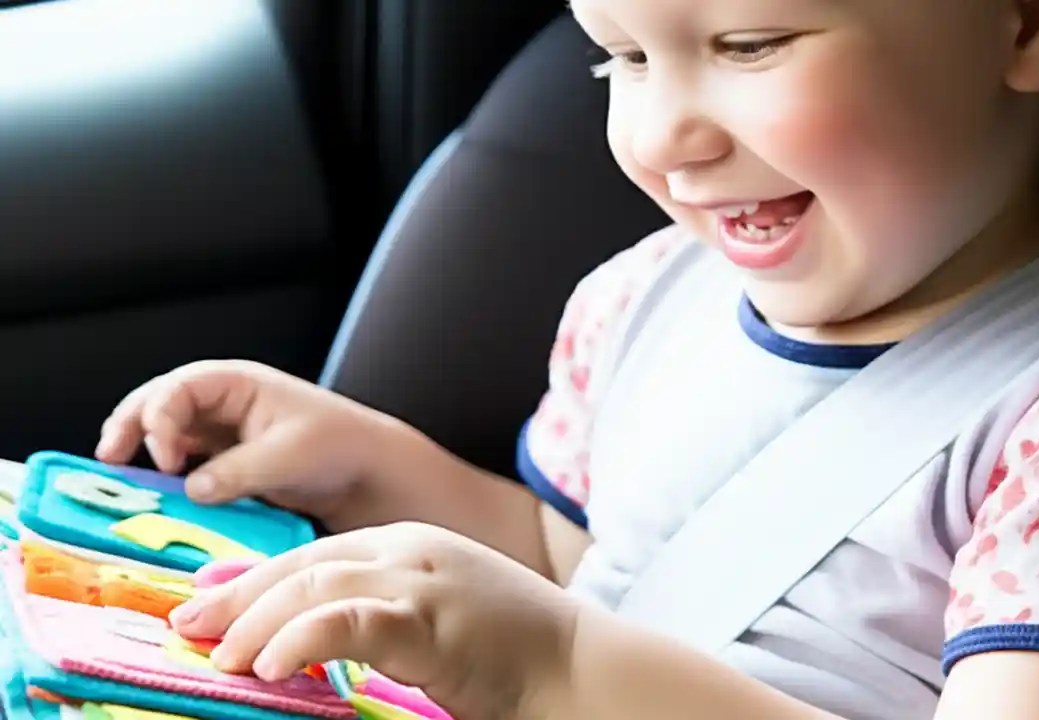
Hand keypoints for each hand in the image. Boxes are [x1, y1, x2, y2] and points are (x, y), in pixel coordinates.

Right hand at [96, 360, 411, 525]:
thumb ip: (236, 472)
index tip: (167, 460)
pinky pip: (182, 464)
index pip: (179, 389)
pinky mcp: (223, 462)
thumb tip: (190, 490)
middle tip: (110, 458)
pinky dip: (162, 476)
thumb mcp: (288, 457)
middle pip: (159, 403)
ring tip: (117, 473)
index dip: (161, 420)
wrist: (368, 471)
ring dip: (140, 451)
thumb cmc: (339, 446)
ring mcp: (220, 432)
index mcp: (237, 383)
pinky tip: (151, 494)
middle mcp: (222, 403)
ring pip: (165, 434)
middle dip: (130, 426)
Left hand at [169, 522, 579, 719]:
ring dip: (256, 625)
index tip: (211, 606)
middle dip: (239, 597)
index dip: (255, 580)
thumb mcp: (438, 616)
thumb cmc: (512, 649)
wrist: (577, 664)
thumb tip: (320, 638)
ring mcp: (418, 579)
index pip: (314, 555)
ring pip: (312, 587)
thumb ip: (381, 614)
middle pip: (302, 565)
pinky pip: (345, 622)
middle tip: (191, 628)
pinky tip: (269, 664)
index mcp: (409, 545)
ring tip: (222, 658)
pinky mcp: (427, 620)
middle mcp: (408, 550)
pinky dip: (298, 640)